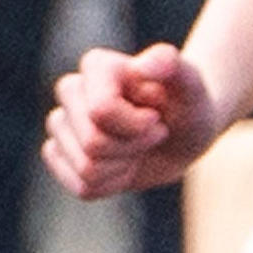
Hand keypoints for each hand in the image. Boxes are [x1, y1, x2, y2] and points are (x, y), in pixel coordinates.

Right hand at [45, 43, 220, 198]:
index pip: (100, 111)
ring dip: (124, 167)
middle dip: (133, 147)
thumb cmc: (188, 105)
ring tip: (138, 148)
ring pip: (86, 168)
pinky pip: (80, 187)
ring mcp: (62, 123)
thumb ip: (172, 65)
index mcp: (97, 66)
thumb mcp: (192, 85)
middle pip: (92, 143)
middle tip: (154, 134)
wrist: (184, 134)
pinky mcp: (60, 154)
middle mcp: (72, 90)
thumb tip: (144, 66)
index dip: (136, 126)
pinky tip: (124, 165)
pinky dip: (112, 185)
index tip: (157, 118)